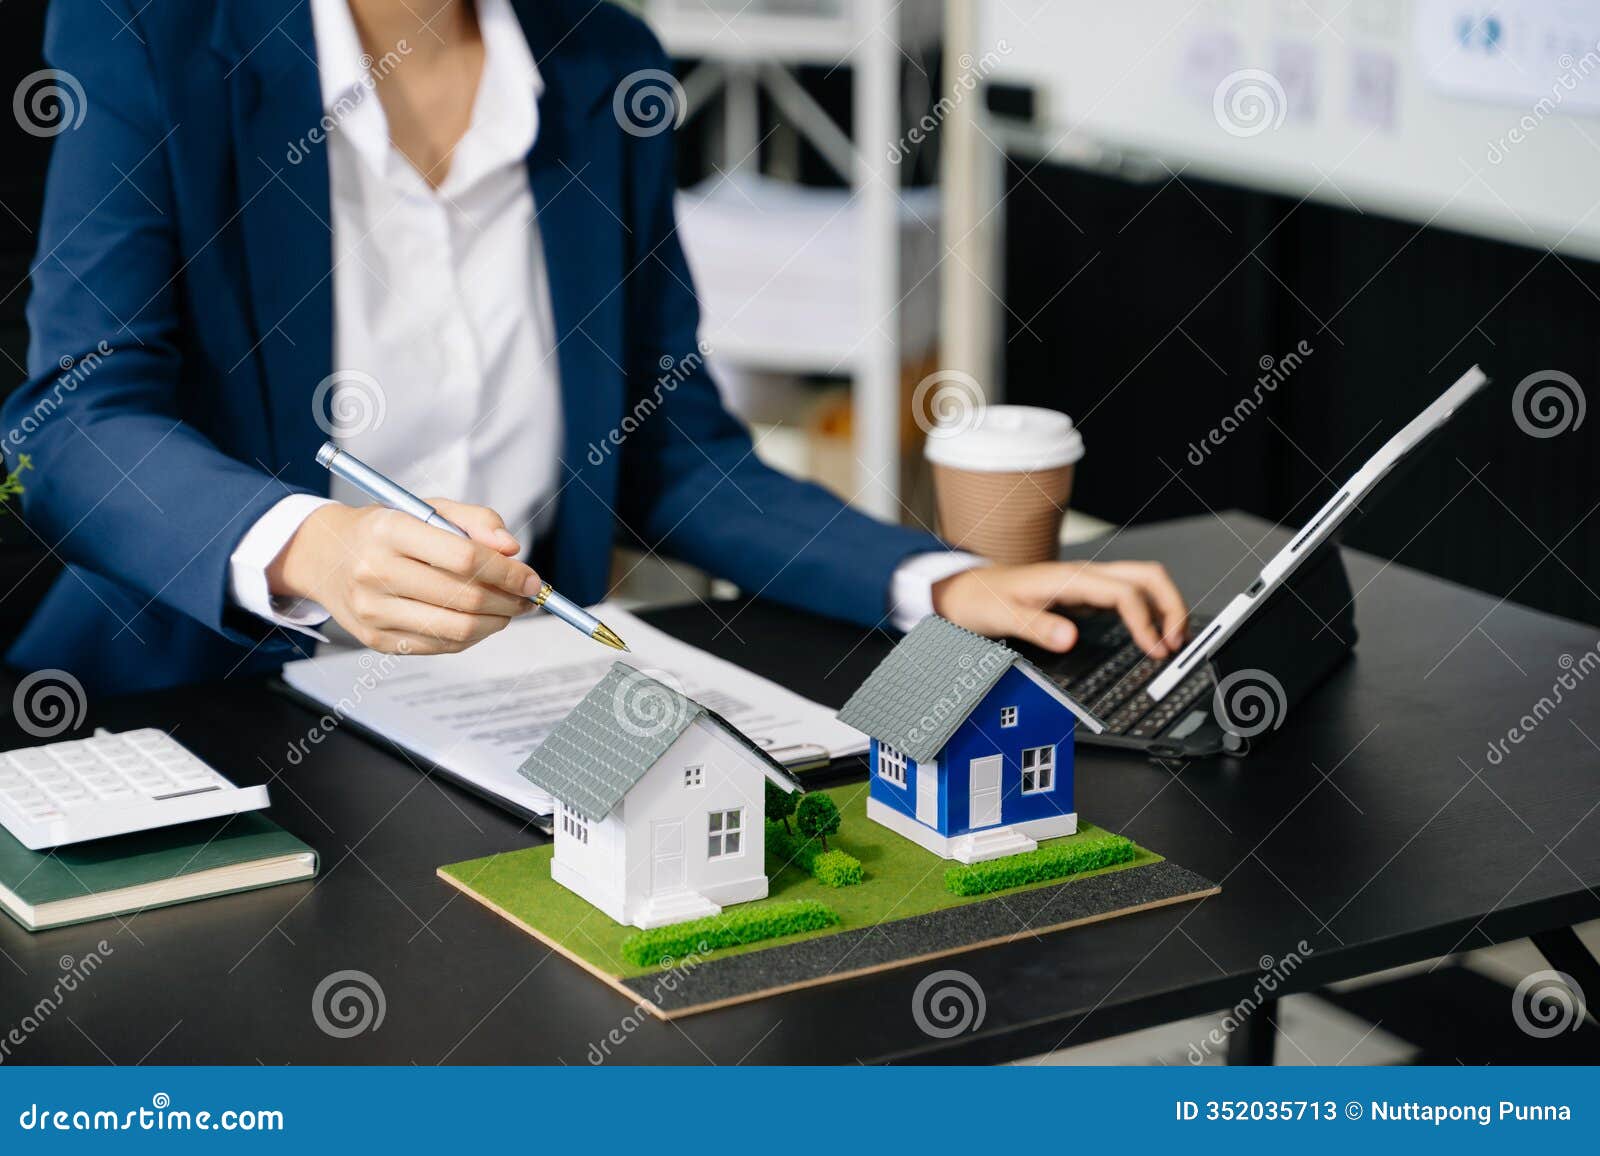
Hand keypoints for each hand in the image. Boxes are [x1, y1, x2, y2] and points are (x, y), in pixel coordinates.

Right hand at [270, 499, 538, 653]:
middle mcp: (376, 572)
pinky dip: (472, 636)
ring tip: (508, 609)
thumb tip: (512, 549)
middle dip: (508, 600)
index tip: (532, 578)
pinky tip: (480, 620)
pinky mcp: (376, 639)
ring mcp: (373, 611)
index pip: (464, 558)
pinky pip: (440, 646)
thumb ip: (476, 520)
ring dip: (496, 622)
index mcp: (390, 531)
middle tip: (527, 596)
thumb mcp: (427, 508)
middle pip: (464, 597)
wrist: (324, 556)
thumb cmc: (385, 529)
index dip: (507, 572)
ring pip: (457, 629)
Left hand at [931, 560, 1188, 658]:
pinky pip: (1128, 597)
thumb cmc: (983, 599)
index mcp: (1069, 579)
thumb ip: (1038, 627)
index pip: (1124, 592)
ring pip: (1142, 582)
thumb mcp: (1003, 617)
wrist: (968, 589)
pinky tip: (1148, 637)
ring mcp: (1087, 584)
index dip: (1145, 620)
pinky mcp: (1085, 595)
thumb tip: (1071, 638)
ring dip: (1163, 607)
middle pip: (1146, 576)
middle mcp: (1084, 576)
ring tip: (1171, 642)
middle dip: (1171, 604)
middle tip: (1177, 642)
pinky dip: (1147, 614)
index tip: (1153, 649)